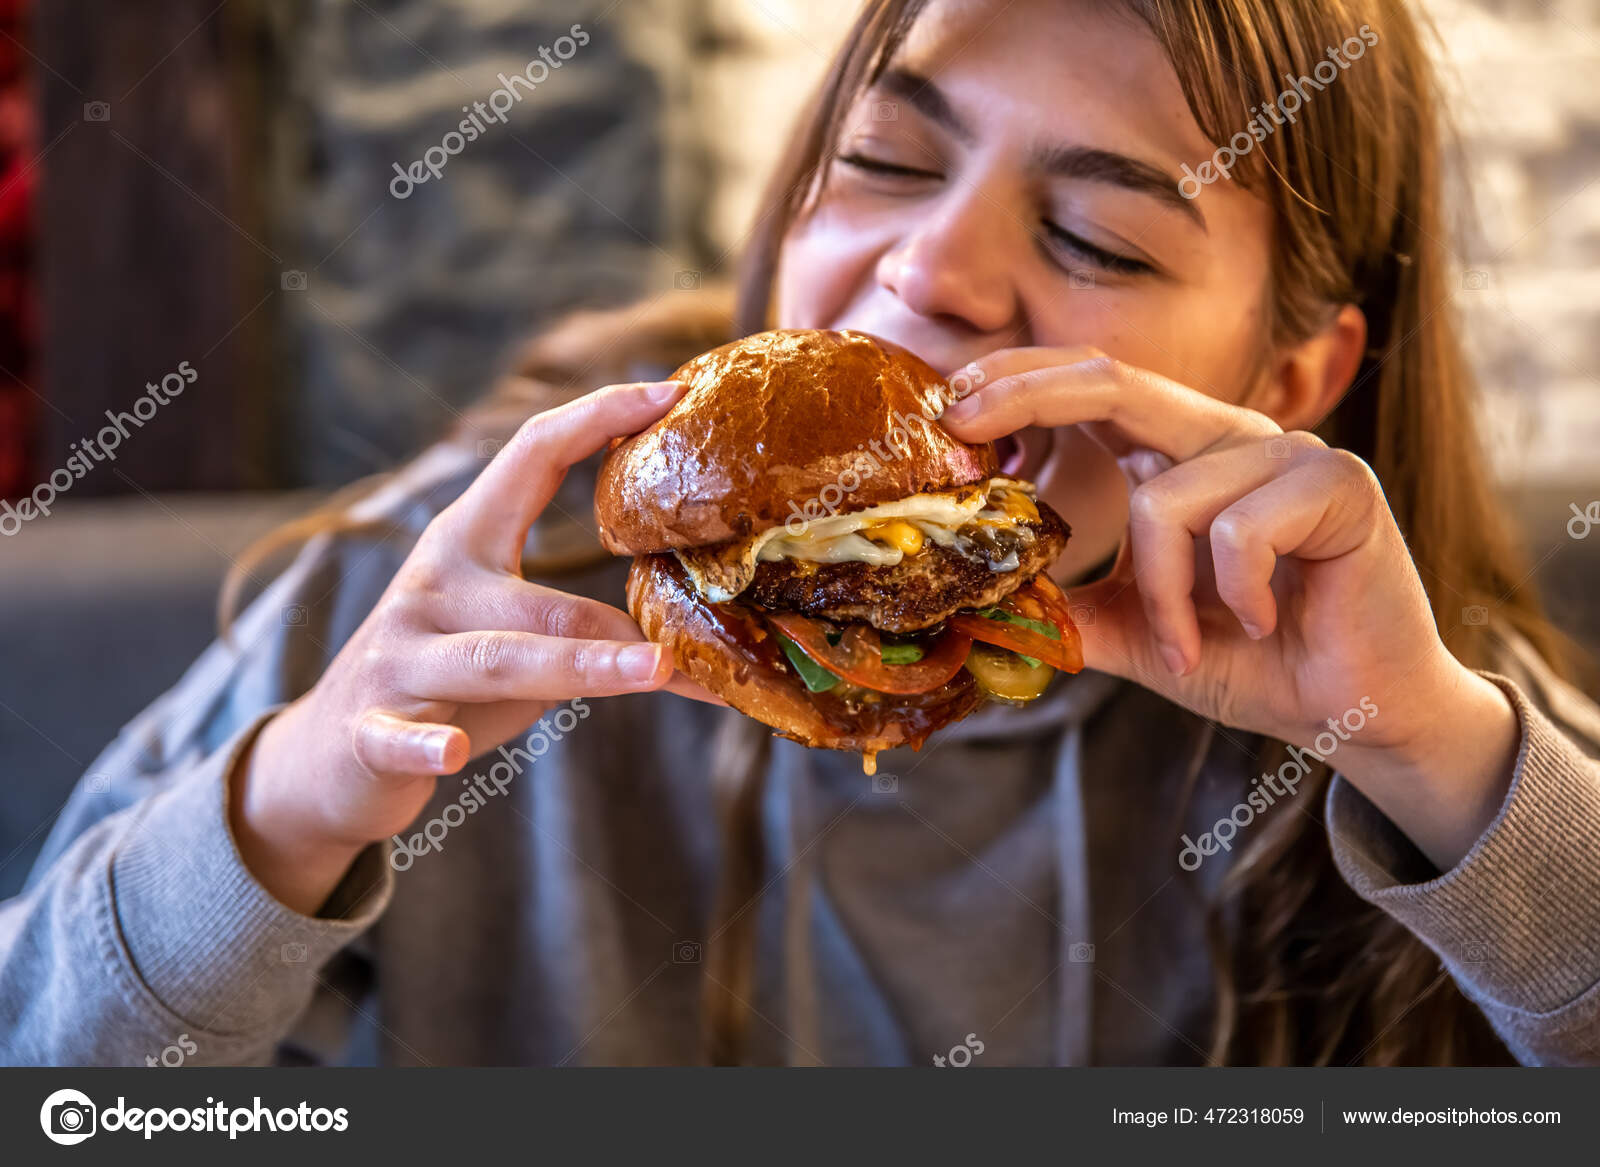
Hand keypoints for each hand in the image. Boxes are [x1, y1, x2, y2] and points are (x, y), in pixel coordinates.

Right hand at [234, 379, 723, 911]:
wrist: (329, 754)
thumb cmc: (445, 677)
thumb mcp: (511, 631)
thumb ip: (582, 621)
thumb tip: (697, 631)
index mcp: (468, 540)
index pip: (533, 454)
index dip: (599, 416)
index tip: (672, 390)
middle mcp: (433, 587)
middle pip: (537, 597)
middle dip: (617, 622)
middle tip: (693, 640)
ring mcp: (399, 657)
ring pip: (495, 659)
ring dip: (579, 666)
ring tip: (650, 672)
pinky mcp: (370, 729)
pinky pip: (402, 737)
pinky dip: (425, 745)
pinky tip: (452, 753)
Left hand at [943, 348, 1517, 868]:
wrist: (1354, 711)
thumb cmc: (1252, 661)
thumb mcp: (1139, 634)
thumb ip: (1073, 610)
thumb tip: (985, 603)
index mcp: (1179, 455)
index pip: (1088, 390)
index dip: (1015, 386)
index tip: (946, 414)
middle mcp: (1227, 437)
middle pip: (1112, 378)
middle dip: (1025, 395)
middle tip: (962, 429)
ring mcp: (1286, 452)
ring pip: (1166, 498)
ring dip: (1159, 594)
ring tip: (1186, 648)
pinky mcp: (1339, 483)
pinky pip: (1238, 530)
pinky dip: (1229, 594)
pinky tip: (1260, 621)